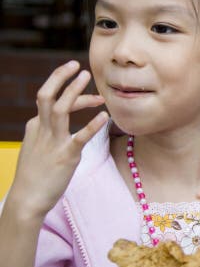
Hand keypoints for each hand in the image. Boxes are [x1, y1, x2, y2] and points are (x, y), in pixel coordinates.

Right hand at [9, 61, 107, 215]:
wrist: (27, 200)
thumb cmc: (35, 175)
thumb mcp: (38, 148)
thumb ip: (48, 133)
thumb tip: (61, 123)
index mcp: (35, 126)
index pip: (49, 100)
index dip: (67, 90)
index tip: (84, 85)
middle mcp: (42, 130)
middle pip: (48, 96)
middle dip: (61, 79)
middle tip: (79, 66)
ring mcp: (53, 142)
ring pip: (61, 109)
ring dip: (74, 92)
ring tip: (87, 78)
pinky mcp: (66, 156)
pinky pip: (80, 137)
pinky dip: (92, 125)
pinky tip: (104, 116)